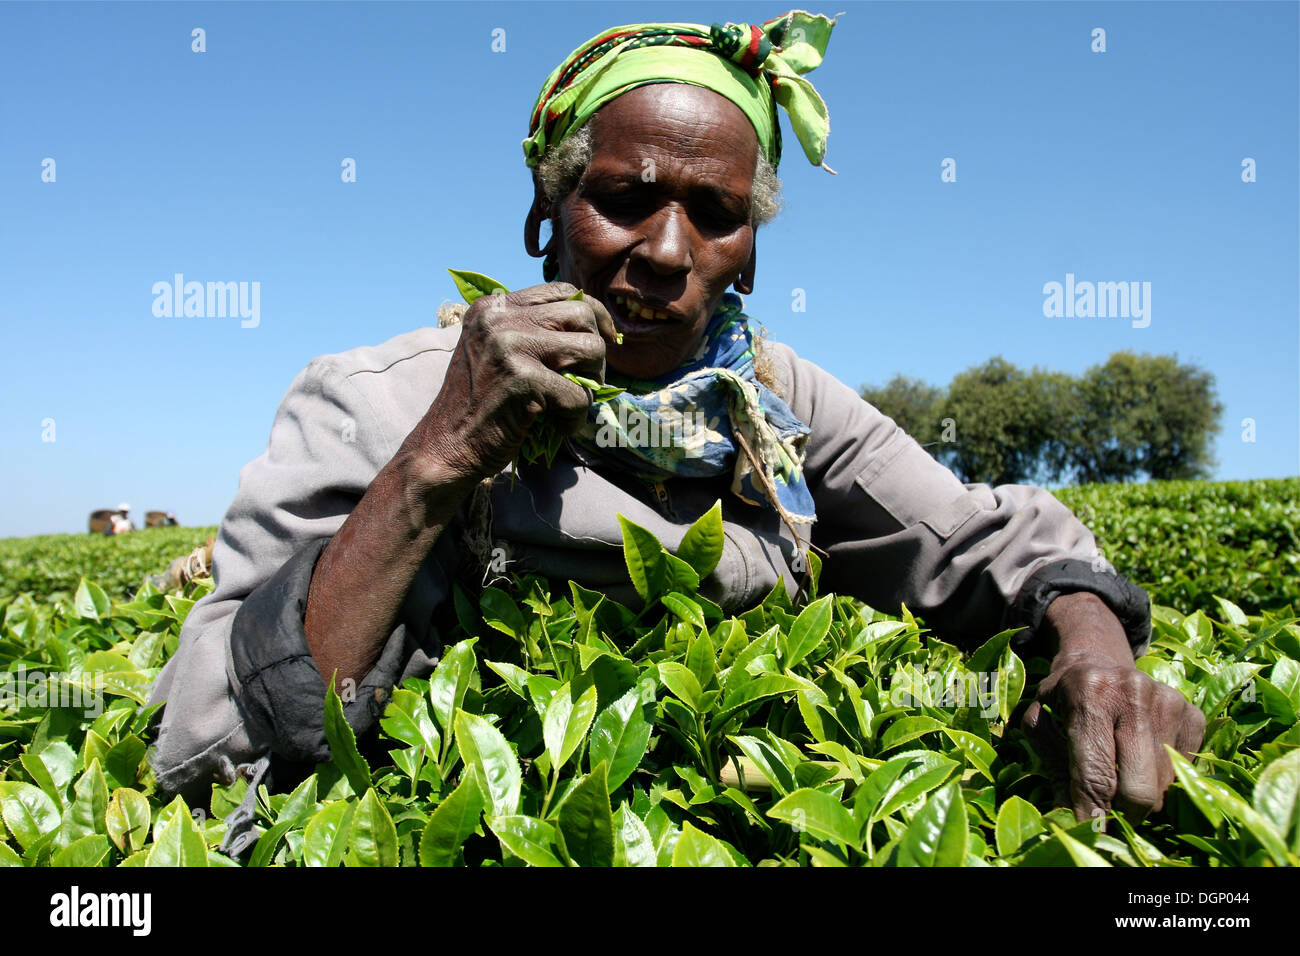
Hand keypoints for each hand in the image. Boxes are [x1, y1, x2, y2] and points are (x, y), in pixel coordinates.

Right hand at [412, 281, 617, 481]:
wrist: (445, 447)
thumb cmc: (478, 405)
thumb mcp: (496, 351)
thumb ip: (530, 331)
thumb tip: (592, 323)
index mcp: (494, 306)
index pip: (562, 290)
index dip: (593, 314)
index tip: (604, 339)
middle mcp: (500, 317)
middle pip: (582, 315)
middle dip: (598, 351)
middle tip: (589, 381)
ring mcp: (510, 345)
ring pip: (590, 349)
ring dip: (593, 382)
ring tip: (573, 405)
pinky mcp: (522, 378)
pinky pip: (578, 395)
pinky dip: (576, 418)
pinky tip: (559, 427)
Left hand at [1022, 592, 1205, 824]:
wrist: (1098, 659)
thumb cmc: (1062, 698)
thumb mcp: (1039, 721)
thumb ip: (1051, 766)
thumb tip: (1067, 815)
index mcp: (1088, 693)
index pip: (1094, 772)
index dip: (1091, 809)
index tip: (1089, 829)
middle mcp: (1133, 693)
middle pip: (1138, 789)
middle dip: (1121, 811)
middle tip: (1108, 811)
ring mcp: (1169, 702)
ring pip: (1163, 786)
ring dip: (1141, 796)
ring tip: (1120, 776)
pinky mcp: (1193, 713)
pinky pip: (1184, 772)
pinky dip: (1162, 778)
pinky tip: (1140, 756)